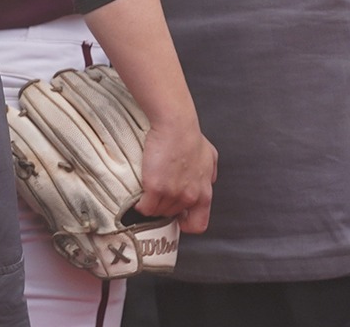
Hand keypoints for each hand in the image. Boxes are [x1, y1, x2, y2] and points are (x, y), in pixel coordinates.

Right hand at [135, 119, 216, 233]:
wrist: (176, 126)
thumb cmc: (190, 136)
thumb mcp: (210, 157)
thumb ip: (210, 173)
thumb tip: (209, 181)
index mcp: (204, 193)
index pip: (198, 224)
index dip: (186, 222)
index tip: (178, 216)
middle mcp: (190, 197)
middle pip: (172, 215)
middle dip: (165, 206)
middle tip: (158, 195)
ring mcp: (172, 194)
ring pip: (157, 211)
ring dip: (152, 204)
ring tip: (148, 192)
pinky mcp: (155, 188)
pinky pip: (144, 207)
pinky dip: (140, 205)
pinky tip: (139, 197)